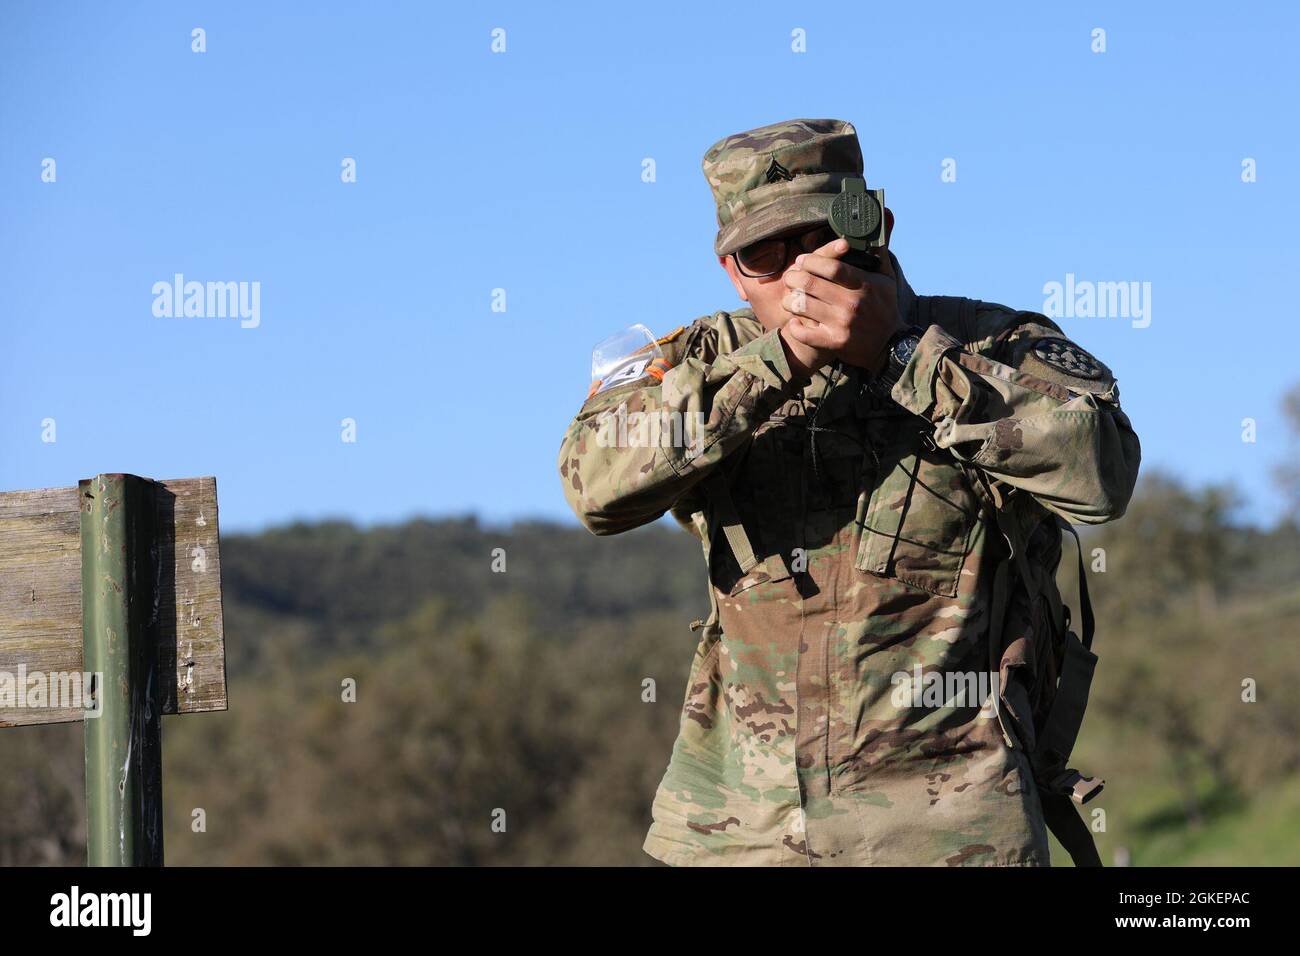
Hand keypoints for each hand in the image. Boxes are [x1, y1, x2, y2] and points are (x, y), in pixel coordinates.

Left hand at [779, 235, 906, 375]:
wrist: (890, 345)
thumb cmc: (885, 308)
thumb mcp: (887, 278)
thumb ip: (879, 251)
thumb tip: (883, 219)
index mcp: (863, 284)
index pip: (832, 266)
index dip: (812, 260)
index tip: (802, 260)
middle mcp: (852, 303)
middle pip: (810, 283)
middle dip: (794, 277)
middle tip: (790, 277)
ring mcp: (842, 324)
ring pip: (802, 306)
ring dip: (790, 300)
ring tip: (790, 298)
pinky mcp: (835, 343)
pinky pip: (806, 334)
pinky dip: (795, 327)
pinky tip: (795, 322)